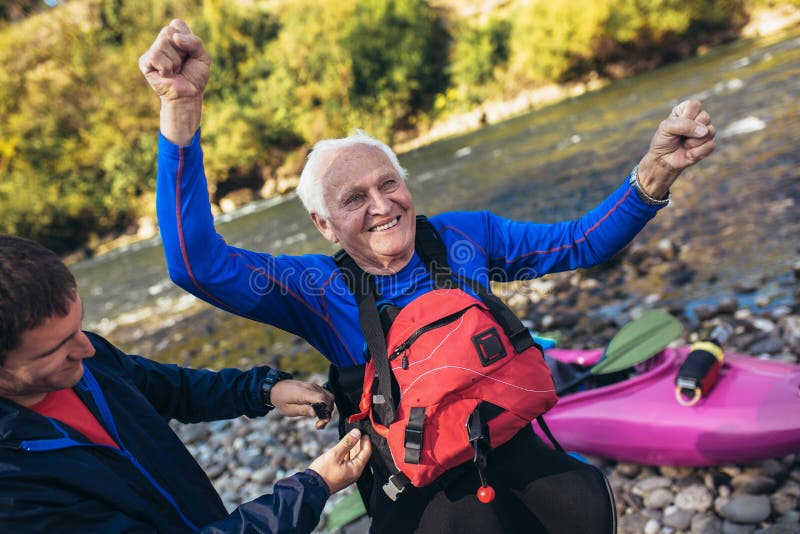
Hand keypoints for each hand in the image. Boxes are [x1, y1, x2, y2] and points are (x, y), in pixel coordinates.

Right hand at [138, 19, 209, 144]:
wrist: (188, 95)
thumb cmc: (195, 76)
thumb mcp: (203, 57)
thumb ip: (194, 42)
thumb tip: (175, 37)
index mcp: (175, 36)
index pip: (177, 24)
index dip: (186, 39)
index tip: (189, 53)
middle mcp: (162, 42)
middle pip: (168, 31)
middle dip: (181, 50)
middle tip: (182, 63)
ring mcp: (152, 51)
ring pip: (162, 43)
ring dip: (174, 61)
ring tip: (175, 70)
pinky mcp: (144, 62)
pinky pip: (155, 56)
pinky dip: (166, 67)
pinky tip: (166, 74)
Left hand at [269, 380, 334, 429]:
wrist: (276, 387)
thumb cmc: (280, 399)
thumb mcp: (288, 409)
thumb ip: (303, 410)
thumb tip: (316, 414)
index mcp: (304, 393)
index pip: (322, 400)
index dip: (325, 412)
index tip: (321, 423)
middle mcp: (311, 387)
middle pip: (329, 399)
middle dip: (328, 413)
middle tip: (320, 425)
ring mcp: (314, 386)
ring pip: (329, 397)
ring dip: (328, 409)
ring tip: (320, 420)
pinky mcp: (314, 387)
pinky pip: (325, 395)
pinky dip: (325, 404)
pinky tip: (319, 413)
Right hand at [308, 428, 371, 494]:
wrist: (312, 487)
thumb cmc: (323, 472)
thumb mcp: (335, 454)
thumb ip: (347, 442)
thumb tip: (357, 432)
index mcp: (356, 469)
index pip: (366, 452)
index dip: (366, 441)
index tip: (364, 432)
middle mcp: (355, 473)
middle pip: (362, 455)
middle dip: (360, 443)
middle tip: (357, 433)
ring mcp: (349, 475)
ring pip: (355, 459)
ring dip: (353, 448)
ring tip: (351, 438)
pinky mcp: (343, 475)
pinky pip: (349, 463)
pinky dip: (348, 454)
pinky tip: (344, 448)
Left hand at [636, 100, 715, 198]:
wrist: (663, 160)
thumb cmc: (663, 141)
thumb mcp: (666, 128)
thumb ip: (683, 124)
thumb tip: (704, 130)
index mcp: (686, 110)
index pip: (695, 105)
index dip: (686, 116)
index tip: (675, 124)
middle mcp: (698, 118)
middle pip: (705, 117)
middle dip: (690, 130)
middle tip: (679, 136)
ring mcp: (705, 131)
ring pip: (710, 131)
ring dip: (693, 142)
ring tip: (684, 144)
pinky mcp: (709, 144)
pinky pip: (710, 145)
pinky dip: (696, 151)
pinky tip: (689, 152)